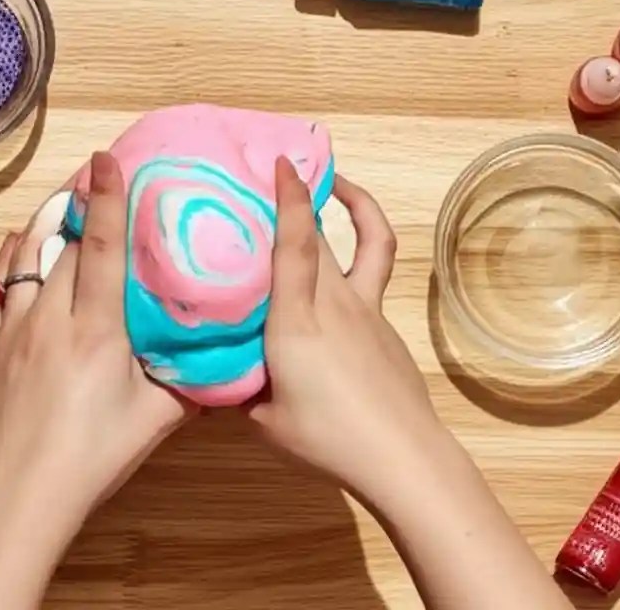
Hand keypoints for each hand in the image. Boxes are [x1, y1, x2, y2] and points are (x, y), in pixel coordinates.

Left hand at [0, 152, 191, 609]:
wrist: (13, 497)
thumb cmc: (89, 461)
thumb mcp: (154, 423)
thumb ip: (189, 385)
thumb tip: (225, 361)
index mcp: (97, 331)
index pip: (103, 248)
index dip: (108, 199)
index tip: (106, 159)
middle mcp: (50, 319)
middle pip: (62, 243)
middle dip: (77, 203)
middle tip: (94, 176)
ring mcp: (11, 331)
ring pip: (24, 258)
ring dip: (43, 225)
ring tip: (59, 203)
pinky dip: (11, 263)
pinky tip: (18, 254)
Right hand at [248, 157, 440, 497]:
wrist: (402, 456)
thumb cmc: (327, 439)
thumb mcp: (263, 420)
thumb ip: (239, 386)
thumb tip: (217, 370)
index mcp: (296, 321)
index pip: (295, 243)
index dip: (289, 198)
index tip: (280, 163)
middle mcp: (335, 303)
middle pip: (322, 235)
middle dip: (304, 194)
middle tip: (281, 169)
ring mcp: (367, 312)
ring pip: (362, 244)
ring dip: (354, 205)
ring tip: (336, 185)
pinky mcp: (385, 327)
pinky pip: (374, 275)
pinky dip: (362, 252)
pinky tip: (342, 269)